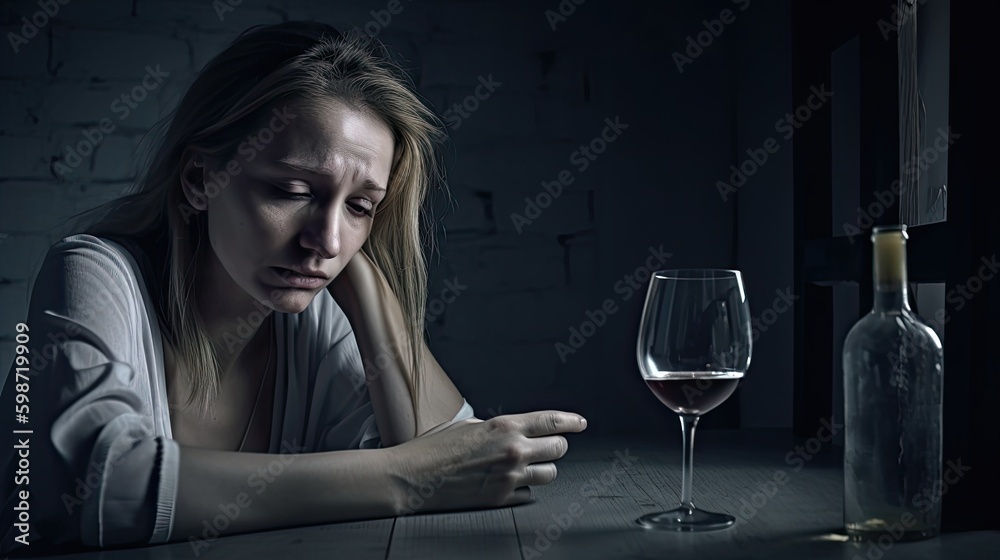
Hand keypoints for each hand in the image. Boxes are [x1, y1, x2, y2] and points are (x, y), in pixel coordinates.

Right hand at [384, 411, 586, 514]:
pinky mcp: (501, 499)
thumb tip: (510, 433)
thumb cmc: (433, 448)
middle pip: (558, 448)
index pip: (551, 421)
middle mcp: (512, 450)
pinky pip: (529, 494)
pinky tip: (511, 484)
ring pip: (549, 473)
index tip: (580, 423)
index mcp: (504, 426)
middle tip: (549, 446)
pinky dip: (524, 488)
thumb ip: (495, 428)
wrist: (412, 477)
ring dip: (543, 469)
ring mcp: (509, 477)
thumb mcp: (467, 424)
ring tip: (529, 467)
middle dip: (556, 446)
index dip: (571, 421)